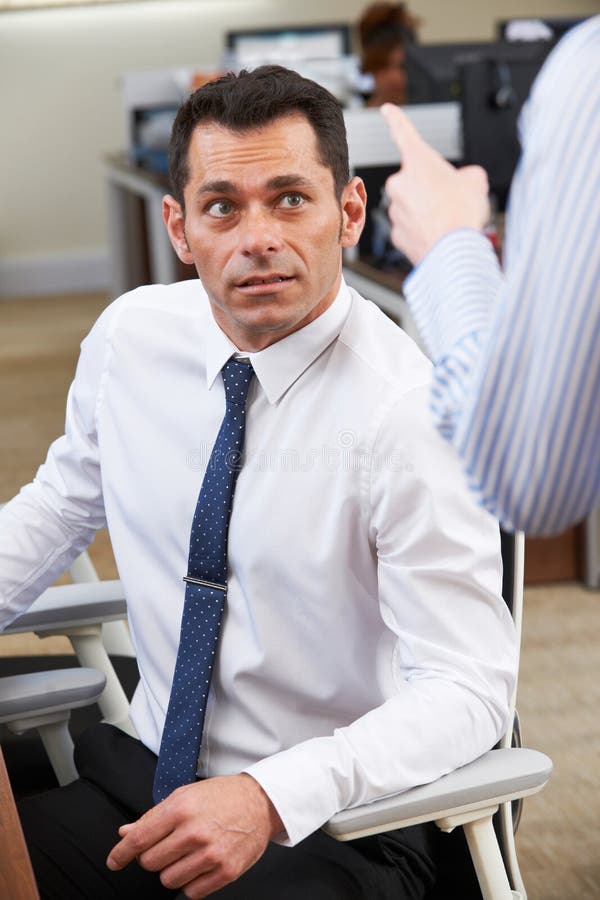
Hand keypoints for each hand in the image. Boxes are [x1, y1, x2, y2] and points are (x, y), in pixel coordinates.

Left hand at [106, 773, 282, 897]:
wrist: (260, 802)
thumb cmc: (221, 796)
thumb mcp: (185, 795)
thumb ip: (153, 816)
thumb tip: (126, 833)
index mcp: (181, 809)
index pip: (140, 839)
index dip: (121, 853)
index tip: (114, 861)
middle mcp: (195, 832)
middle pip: (150, 863)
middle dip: (152, 858)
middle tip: (167, 847)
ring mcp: (211, 854)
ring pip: (168, 880)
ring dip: (171, 871)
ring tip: (186, 855)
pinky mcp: (225, 872)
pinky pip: (191, 892)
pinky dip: (190, 883)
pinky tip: (199, 865)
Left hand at [381, 104, 489, 263]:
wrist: (453, 250)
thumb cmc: (462, 213)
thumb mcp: (475, 181)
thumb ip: (466, 175)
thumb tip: (464, 182)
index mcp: (418, 161)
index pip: (404, 133)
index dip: (396, 119)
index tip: (386, 110)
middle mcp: (400, 183)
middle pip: (416, 181)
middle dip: (430, 189)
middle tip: (450, 201)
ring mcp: (396, 210)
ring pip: (412, 206)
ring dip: (427, 211)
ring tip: (447, 221)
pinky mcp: (396, 234)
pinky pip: (410, 228)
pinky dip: (422, 231)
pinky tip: (437, 236)